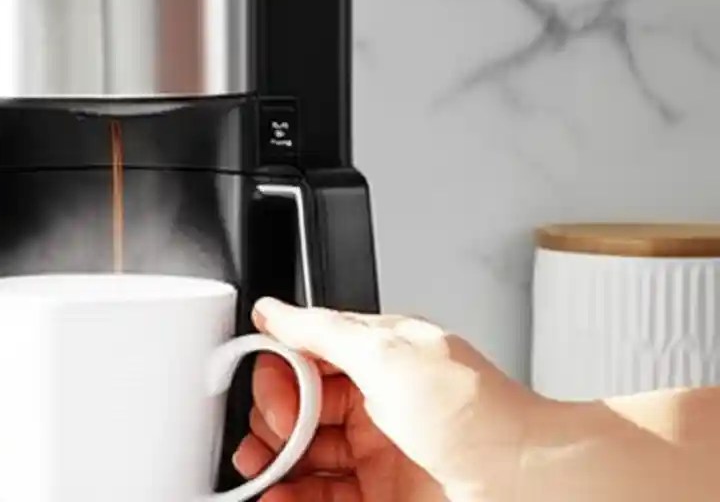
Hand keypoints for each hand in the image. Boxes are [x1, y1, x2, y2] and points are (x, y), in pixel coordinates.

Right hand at [232, 299, 541, 501]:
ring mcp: (379, 456)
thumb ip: (322, 331)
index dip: (280, 376)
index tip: (277, 398)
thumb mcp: (389, 353)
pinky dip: (292, 498)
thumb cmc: (479, 416)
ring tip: (262, 474)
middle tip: (270, 440)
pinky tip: (279, 497)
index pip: (305, 359)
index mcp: (377, 359)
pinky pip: (322, 497)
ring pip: (306, 459)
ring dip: (275, 466)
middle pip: (299, 412)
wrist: (530, 484)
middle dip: (271, 424)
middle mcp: (377, 405)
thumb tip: (274, 311)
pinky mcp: (382, 497)